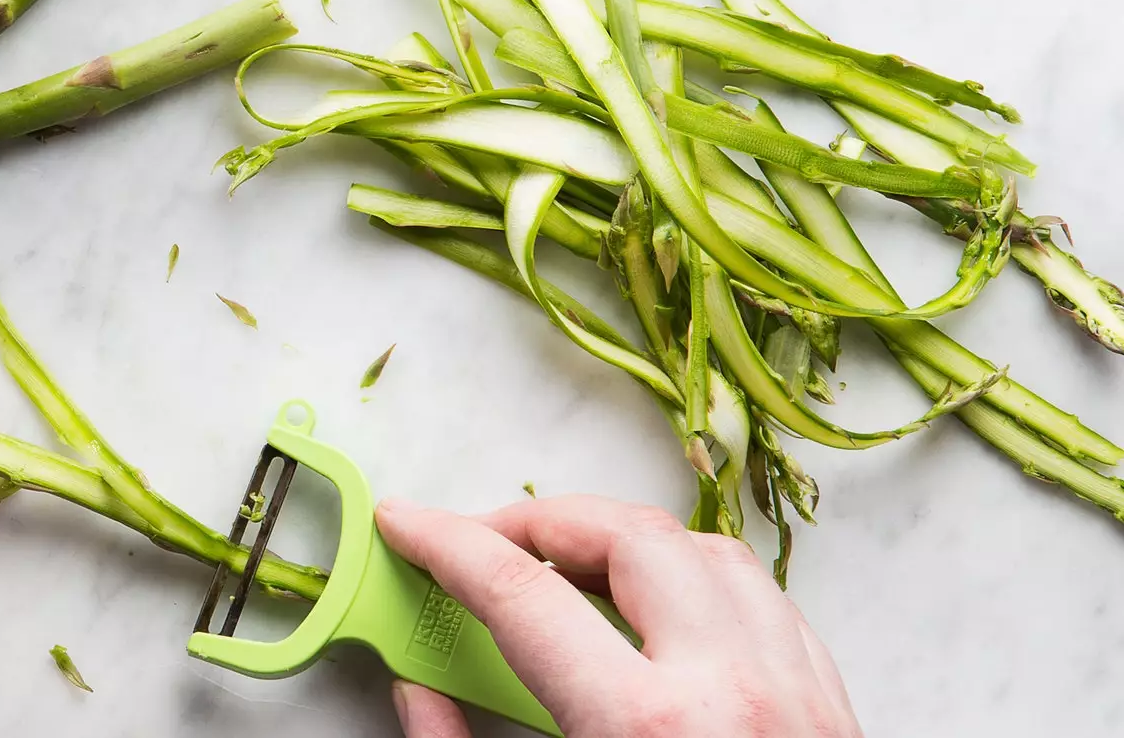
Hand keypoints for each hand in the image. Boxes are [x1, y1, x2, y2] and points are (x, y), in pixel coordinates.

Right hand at [376, 495, 860, 737]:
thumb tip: (419, 693)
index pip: (522, 596)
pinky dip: (701, 580)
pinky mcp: (832, 714)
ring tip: (568, 567)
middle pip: (625, 539)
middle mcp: (733, 694)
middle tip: (482, 543)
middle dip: (540, 522)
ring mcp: (796, 698)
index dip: (448, 545)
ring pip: (708, 552)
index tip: (406, 523)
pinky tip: (660, 610)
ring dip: (628, 542)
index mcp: (648, 733)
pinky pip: (764, 602)